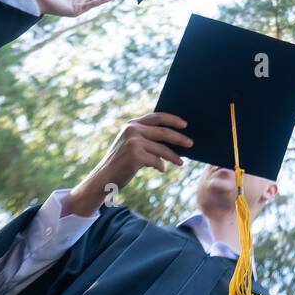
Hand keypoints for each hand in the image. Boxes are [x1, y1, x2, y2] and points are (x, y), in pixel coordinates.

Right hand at [65, 113, 192, 215]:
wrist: (103, 177)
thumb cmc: (121, 162)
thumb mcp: (131, 144)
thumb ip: (146, 137)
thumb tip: (174, 137)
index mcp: (132, 124)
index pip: (157, 117)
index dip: (172, 119)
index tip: (185, 124)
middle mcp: (132, 130)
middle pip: (163, 132)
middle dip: (179, 138)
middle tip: (191, 143)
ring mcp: (133, 142)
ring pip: (162, 149)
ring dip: (174, 157)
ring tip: (180, 162)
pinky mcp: (135, 156)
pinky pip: (157, 161)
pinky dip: (161, 166)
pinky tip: (161, 169)